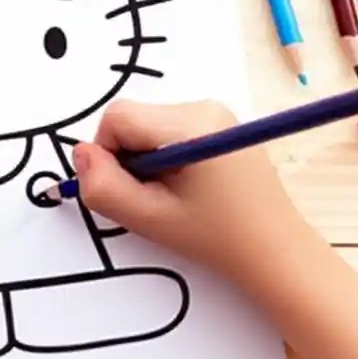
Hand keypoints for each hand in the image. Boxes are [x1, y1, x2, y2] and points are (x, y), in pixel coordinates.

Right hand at [74, 100, 307, 287]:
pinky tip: (187, 187)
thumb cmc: (219, 239)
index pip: (118, 118)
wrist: (276, 251)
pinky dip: (164, 156)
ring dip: (146, 159)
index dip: (107, 155)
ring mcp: (216, 113)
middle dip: (128, 157)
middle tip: (153, 198)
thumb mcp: (150, 220)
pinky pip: (169, 129)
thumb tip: (81, 155)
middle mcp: (206, 107)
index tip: (129, 190)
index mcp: (192, 125)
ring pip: (148, 125)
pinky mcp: (220, 124)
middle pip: (133, 119)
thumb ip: (105, 187)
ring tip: (174, 195)